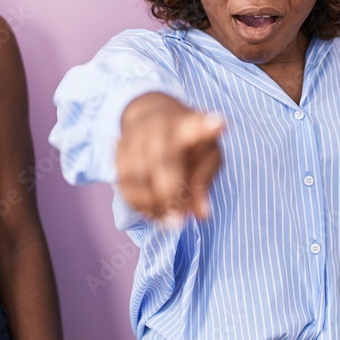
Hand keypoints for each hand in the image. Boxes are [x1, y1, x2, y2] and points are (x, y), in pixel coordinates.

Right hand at [116, 93, 223, 222]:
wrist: (150, 115)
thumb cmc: (188, 142)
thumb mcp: (206, 155)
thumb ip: (204, 183)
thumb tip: (201, 215)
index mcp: (188, 126)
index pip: (197, 126)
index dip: (208, 126)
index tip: (220, 124)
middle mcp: (159, 127)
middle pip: (163, 162)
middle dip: (170, 195)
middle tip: (179, 223)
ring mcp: (136, 136)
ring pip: (138, 177)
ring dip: (152, 205)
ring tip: (168, 221)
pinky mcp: (119, 149)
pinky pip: (124, 184)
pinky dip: (138, 203)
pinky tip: (152, 212)